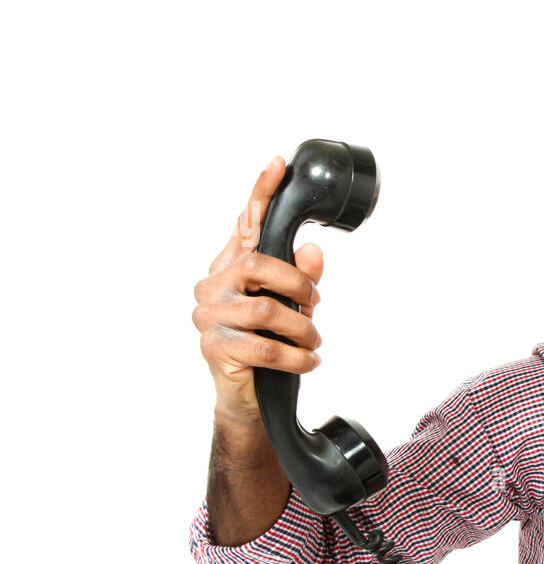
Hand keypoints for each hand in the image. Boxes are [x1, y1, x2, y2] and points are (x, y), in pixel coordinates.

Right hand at [192, 156, 324, 422]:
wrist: (248, 399)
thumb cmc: (268, 348)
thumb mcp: (293, 310)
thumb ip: (300, 279)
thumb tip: (313, 251)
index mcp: (230, 269)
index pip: (245, 225)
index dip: (260, 193)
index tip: (279, 164)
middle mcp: (213, 286)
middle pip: (257, 265)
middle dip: (296, 283)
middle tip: (315, 302)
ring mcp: (209, 316)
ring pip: (265, 310)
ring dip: (301, 328)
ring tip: (312, 343)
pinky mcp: (214, 347)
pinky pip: (265, 347)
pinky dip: (297, 356)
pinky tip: (308, 361)